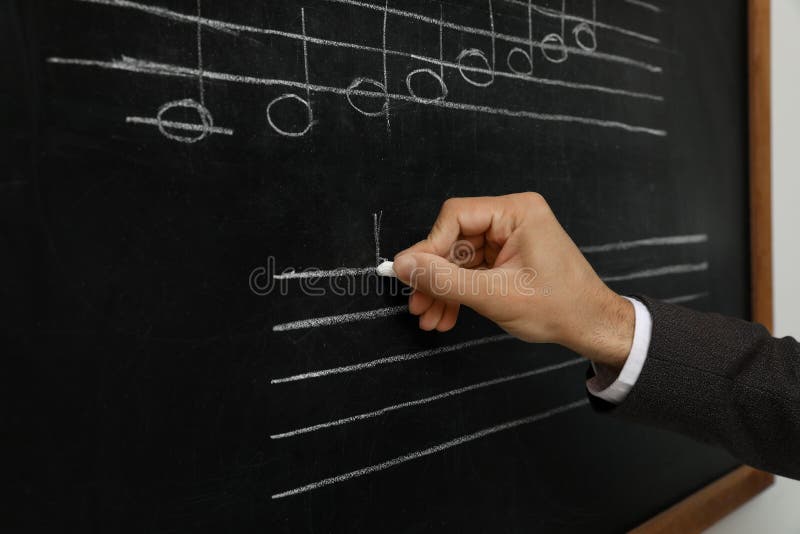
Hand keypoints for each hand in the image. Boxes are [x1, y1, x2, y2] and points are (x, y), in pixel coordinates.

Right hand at [393, 193, 634, 368]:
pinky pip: (471, 270)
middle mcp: (512, 218)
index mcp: (517, 212)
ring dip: (442, 289)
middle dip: (434, 276)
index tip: (410, 275)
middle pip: (454, 239)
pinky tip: (446, 314)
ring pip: (459, 259)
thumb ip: (444, 280)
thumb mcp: (494, 295)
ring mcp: (509, 238)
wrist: (591, 327)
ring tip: (429, 317)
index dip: (429, 247)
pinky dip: (457, 292)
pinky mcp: (507, 257)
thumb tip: (403, 266)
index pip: (456, 216)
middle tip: (416, 304)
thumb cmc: (560, 307)